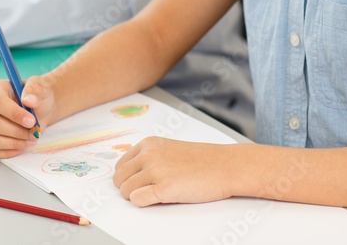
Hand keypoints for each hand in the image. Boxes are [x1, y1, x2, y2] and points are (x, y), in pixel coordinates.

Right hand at [0, 76, 55, 158]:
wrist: (39, 110)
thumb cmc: (36, 97)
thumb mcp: (40, 86)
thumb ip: (34, 90)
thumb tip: (29, 101)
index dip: (14, 113)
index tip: (31, 121)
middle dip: (15, 131)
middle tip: (34, 133)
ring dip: (12, 143)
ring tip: (30, 140)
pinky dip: (7, 152)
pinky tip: (22, 146)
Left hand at [113, 137, 234, 206]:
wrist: (226, 166)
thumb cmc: (202, 160)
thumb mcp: (170, 149)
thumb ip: (150, 156)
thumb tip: (131, 173)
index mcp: (148, 144)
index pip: (120, 166)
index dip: (128, 178)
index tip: (138, 183)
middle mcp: (148, 155)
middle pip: (119, 180)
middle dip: (129, 189)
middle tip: (146, 192)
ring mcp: (156, 171)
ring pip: (125, 191)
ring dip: (136, 197)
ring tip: (155, 195)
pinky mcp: (164, 188)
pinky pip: (137, 200)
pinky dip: (142, 203)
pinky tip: (157, 198)